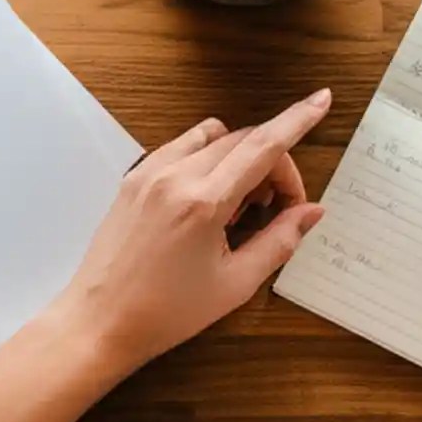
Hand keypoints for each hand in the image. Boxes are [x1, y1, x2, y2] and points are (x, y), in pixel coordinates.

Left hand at [52, 89, 331, 369]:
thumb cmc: (165, 312)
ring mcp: (148, 172)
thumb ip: (279, 241)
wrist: (100, 322)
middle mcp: (173, 176)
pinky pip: (181, 148)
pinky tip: (209, 201)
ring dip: (238, 158)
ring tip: (239, 207)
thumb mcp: (234, 284)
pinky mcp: (133, 178)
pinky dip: (207, 160)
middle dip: (273, 167)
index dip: (297, 120)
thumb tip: (310, 212)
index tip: (321, 100)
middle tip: (277, 209)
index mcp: (202, 202)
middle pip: (243, 141)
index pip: (262, 146)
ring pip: (212, 138)